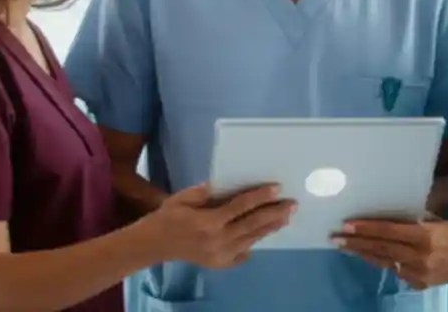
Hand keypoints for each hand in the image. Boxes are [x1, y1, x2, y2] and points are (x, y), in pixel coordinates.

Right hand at [139, 183, 295, 268]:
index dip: (259, 196)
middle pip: (252, 224)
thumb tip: (222, 184)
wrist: (155, 244)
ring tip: (286, 217)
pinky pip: (243, 253)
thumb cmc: (169, 216)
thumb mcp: (182, 198)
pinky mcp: (221, 264)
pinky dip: (255, 241)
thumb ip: (202, 192)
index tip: (276, 188)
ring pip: (251, 239)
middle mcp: (218, 240)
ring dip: (270, 227)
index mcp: (208, 222)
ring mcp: (220, 255)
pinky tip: (267, 231)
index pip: (240, 206)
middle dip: (274, 213)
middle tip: (292, 204)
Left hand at [332, 218, 447, 289]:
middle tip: (335, 238)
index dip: (366, 228)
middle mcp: (419, 256)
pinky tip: (370, 256)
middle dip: (356, 243)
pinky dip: (383, 263)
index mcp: (424, 236)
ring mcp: (418, 273)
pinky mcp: (419, 284)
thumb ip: (413, 223)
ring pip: (385, 262)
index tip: (347, 225)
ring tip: (346, 247)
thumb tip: (387, 219)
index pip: (388, 231)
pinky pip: (396, 271)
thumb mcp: (437, 222)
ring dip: (364, 254)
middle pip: (381, 248)